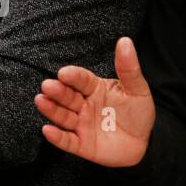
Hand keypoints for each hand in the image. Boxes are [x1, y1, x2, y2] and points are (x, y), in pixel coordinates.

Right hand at [36, 36, 154, 167]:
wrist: (145, 144)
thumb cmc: (138, 113)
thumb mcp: (137, 89)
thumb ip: (128, 68)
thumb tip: (125, 41)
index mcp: (94, 88)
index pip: (81, 80)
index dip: (73, 76)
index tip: (64, 73)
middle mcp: (83, 104)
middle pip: (67, 96)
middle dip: (57, 91)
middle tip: (47, 86)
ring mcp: (81, 124)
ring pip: (63, 116)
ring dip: (51, 109)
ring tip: (41, 101)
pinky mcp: (81, 144)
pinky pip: (67, 141)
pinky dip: (57, 137)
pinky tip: (47, 130)